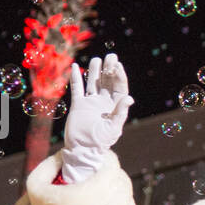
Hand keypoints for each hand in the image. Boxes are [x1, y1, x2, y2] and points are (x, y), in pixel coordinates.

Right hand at [61, 52, 133, 182]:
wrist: (83, 149)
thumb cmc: (101, 141)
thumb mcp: (113, 127)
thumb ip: (120, 112)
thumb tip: (129, 98)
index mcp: (115, 107)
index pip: (120, 88)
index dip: (119, 76)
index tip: (117, 65)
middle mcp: (104, 103)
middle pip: (108, 82)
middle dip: (109, 69)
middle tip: (110, 55)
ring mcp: (91, 103)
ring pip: (94, 83)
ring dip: (95, 71)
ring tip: (96, 59)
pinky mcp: (78, 105)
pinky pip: (77, 89)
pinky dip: (76, 78)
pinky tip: (75, 67)